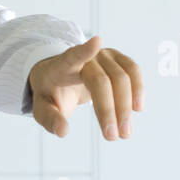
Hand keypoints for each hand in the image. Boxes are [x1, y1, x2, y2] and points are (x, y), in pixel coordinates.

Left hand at [28, 35, 142, 139]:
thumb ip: (50, 119)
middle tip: (113, 137)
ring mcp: (104, 56)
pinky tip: (136, 109)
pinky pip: (133, 72)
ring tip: (124, 132)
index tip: (97, 42)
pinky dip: (137, 90)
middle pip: (102, 81)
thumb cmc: (50, 94)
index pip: (72, 57)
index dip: (84, 50)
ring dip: (126, 106)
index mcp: (61, 66)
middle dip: (109, 110)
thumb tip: (64, 132)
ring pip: (122, 77)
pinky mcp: (117, 59)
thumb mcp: (41, 108)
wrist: (59, 77)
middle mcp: (86, 58)